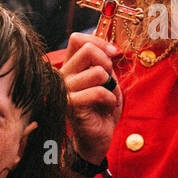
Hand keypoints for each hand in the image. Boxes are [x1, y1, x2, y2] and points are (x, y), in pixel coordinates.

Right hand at [59, 32, 122, 163]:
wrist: (97, 139)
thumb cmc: (102, 109)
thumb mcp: (108, 81)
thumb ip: (105, 63)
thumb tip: (109, 46)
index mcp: (71, 66)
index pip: (77, 39)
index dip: (98, 41)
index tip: (113, 53)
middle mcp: (63, 75)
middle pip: (87, 50)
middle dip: (107, 62)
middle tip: (109, 79)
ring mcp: (65, 89)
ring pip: (96, 71)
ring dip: (110, 85)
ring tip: (108, 96)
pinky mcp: (71, 104)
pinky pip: (98, 91)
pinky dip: (110, 98)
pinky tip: (107, 106)